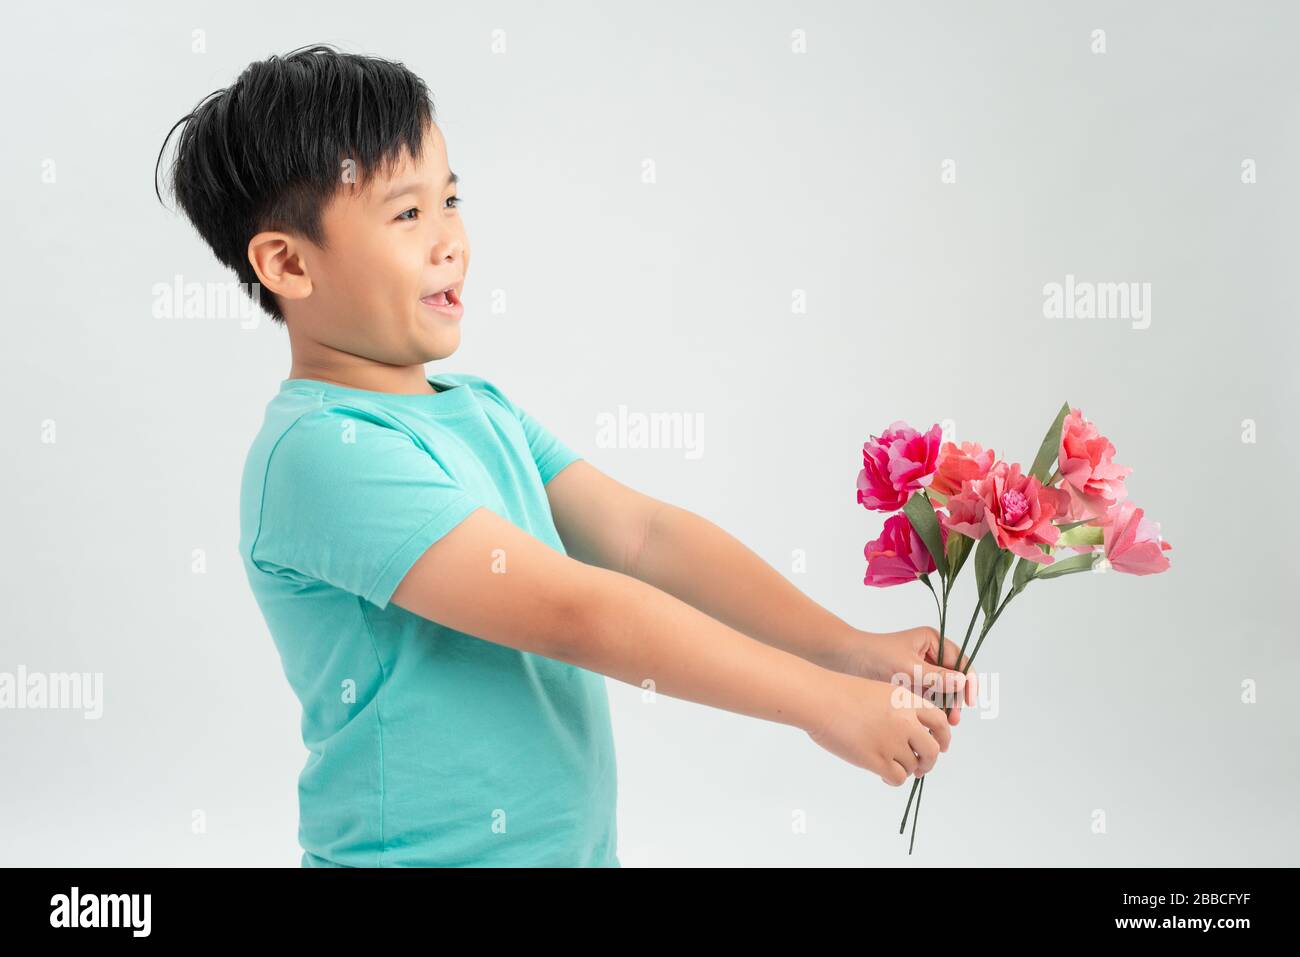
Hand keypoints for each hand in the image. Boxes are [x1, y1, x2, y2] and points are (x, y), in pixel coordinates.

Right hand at [806, 671, 951, 785]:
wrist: (819, 699)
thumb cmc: (840, 693)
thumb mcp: (879, 692)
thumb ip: (900, 710)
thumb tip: (913, 737)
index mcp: (906, 700)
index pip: (940, 721)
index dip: (943, 737)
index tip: (941, 746)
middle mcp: (905, 721)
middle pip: (932, 750)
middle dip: (929, 761)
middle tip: (920, 766)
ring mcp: (892, 741)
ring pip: (913, 766)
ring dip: (905, 769)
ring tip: (890, 766)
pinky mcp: (876, 759)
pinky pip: (898, 777)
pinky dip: (893, 779)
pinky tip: (883, 775)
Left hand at [835, 626, 976, 726]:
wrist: (844, 659)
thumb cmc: (875, 655)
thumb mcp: (907, 667)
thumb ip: (935, 676)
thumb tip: (962, 682)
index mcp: (933, 640)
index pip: (961, 661)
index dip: (969, 681)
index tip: (970, 700)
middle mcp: (930, 653)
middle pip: (954, 678)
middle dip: (956, 698)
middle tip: (954, 718)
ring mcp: (921, 668)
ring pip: (942, 689)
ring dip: (946, 705)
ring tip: (946, 724)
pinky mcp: (911, 682)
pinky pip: (929, 695)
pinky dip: (933, 707)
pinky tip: (933, 721)